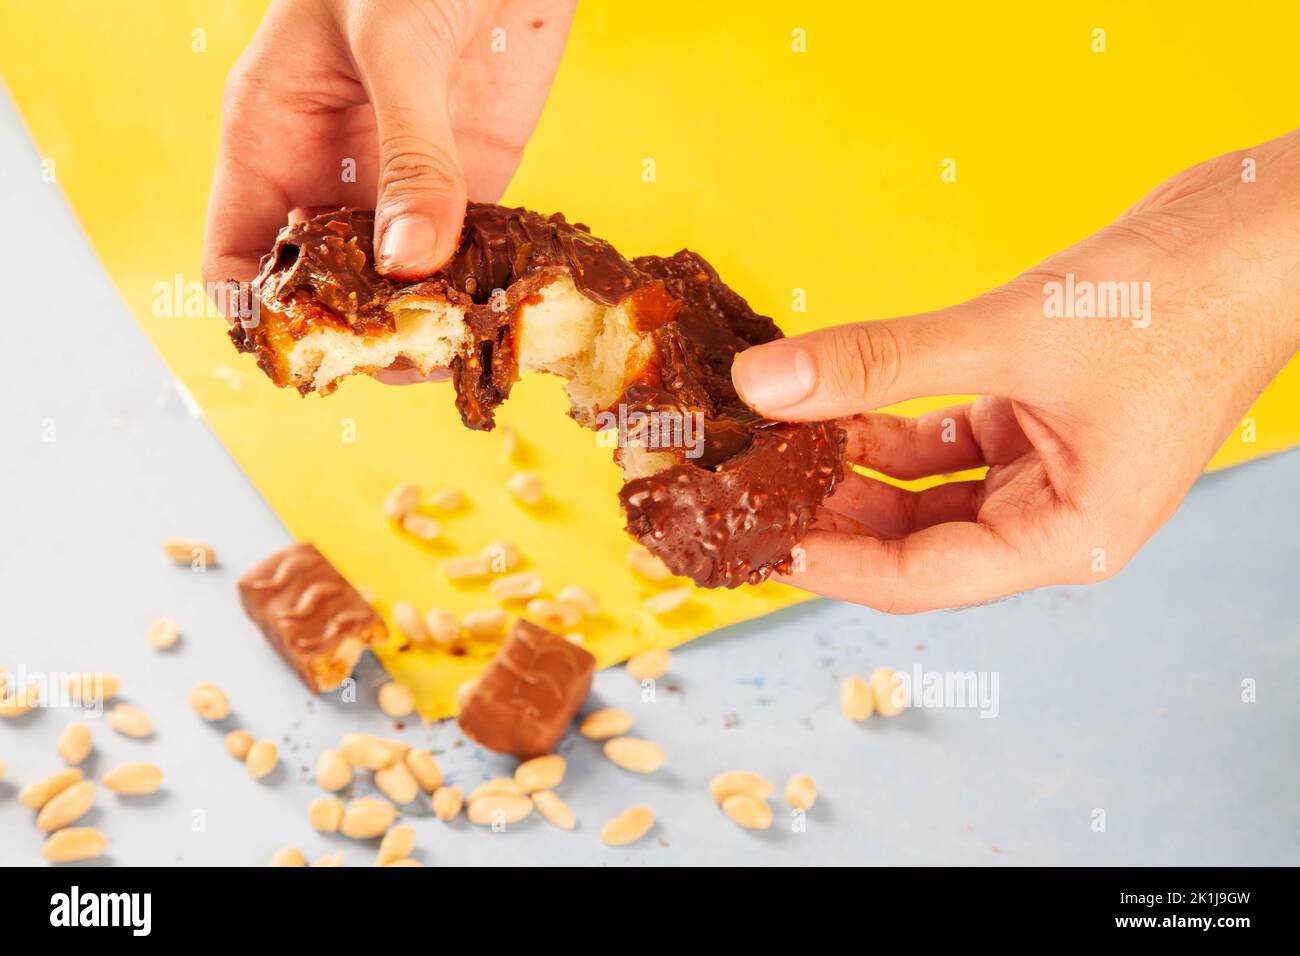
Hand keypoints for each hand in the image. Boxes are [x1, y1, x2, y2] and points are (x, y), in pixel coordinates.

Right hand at [202, 0, 574, 383]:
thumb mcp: (395, 44)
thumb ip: (408, 153)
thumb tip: (408, 263)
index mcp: (273, 136)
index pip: (237, 256)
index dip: (261, 317)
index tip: (306, 358)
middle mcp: (334, 172)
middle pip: (323, 289)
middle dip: (354, 335)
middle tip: (403, 361)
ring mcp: (405, 182)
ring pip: (398, 285)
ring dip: (424, 323)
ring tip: (455, 348)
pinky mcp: (476, 178)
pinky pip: (468, 255)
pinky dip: (479, 291)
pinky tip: (496, 315)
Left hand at [733, 129, 1299, 611]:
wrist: (1260, 233)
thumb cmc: (1183, 300)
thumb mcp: (1011, 335)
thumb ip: (882, 361)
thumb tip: (769, 383)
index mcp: (1068, 536)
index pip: (924, 579)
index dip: (835, 564)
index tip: (761, 543)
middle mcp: (1052, 516)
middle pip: (915, 542)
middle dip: (833, 516)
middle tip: (751, 494)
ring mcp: (1043, 468)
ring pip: (922, 491)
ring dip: (851, 468)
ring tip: (775, 445)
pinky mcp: (1033, 418)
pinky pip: (941, 440)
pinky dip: (887, 423)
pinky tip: (833, 402)